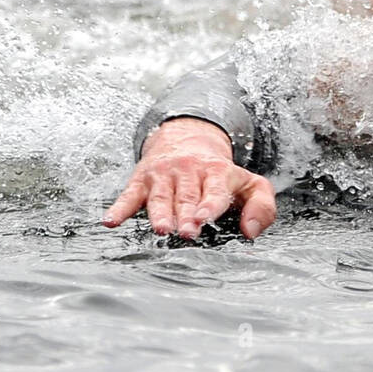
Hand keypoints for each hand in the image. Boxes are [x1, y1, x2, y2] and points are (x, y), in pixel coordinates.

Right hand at [101, 117, 275, 239]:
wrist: (187, 139)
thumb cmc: (221, 174)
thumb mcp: (250, 184)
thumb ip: (262, 206)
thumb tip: (251, 232)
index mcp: (218, 173)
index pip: (215, 191)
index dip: (209, 205)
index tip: (204, 218)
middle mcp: (189, 171)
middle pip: (187, 197)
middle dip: (185, 215)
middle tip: (185, 232)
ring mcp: (164, 175)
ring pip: (161, 197)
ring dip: (159, 213)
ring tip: (161, 229)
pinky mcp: (142, 180)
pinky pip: (129, 195)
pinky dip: (119, 208)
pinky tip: (111, 221)